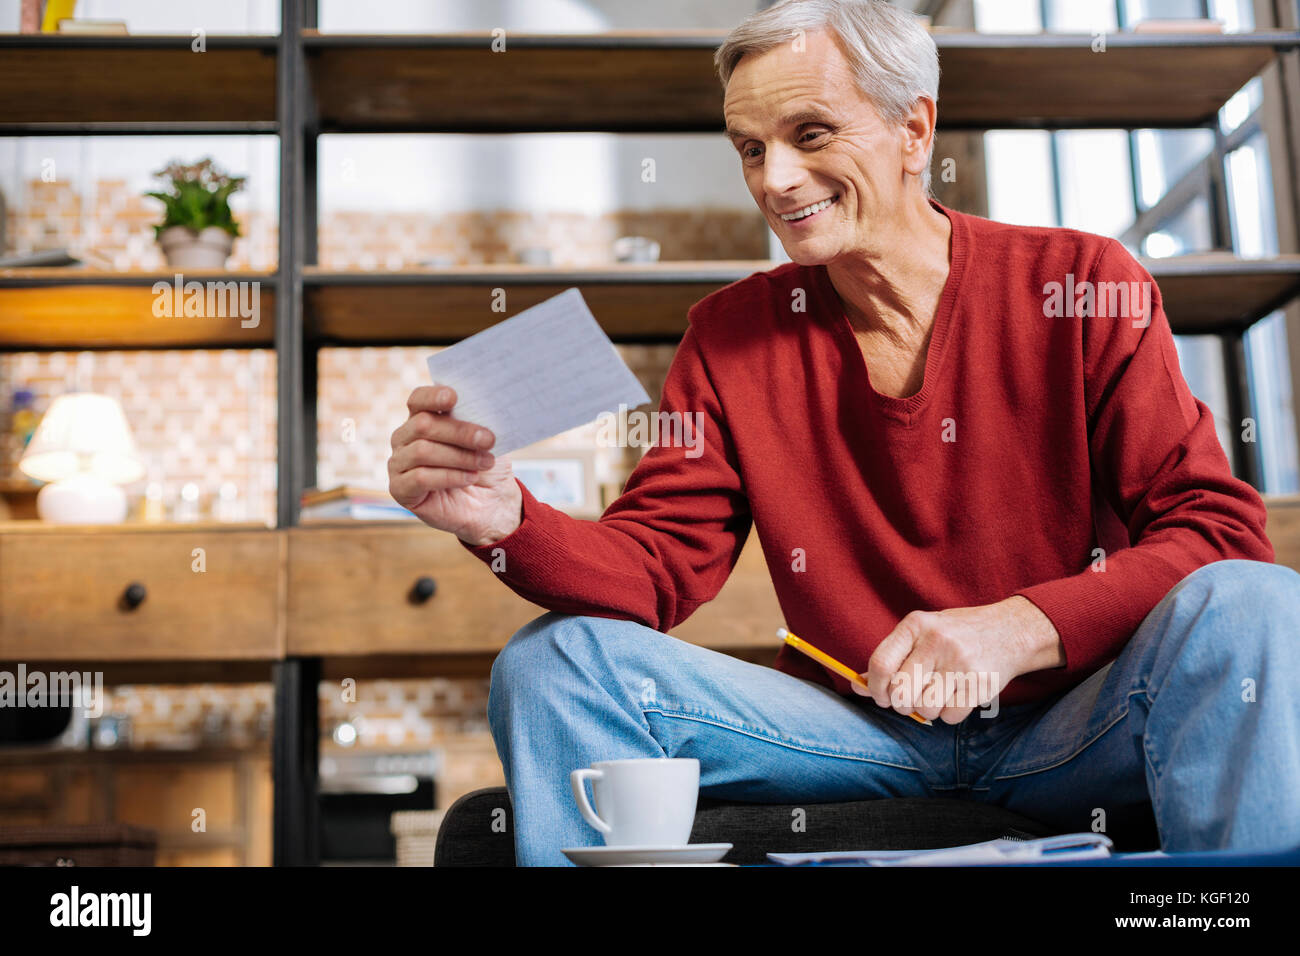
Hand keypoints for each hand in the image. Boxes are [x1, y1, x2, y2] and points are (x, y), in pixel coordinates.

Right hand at [388, 386, 522, 545]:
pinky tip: (470, 478)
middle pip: (423, 424)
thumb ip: (477, 421)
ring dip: (459, 456)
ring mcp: (399, 464)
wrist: (492, 505)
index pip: (418, 400)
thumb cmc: (486, 466)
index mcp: (422, 418)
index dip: (433, 397)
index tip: (454, 398)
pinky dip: (450, 476)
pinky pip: (420, 477)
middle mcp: (405, 438)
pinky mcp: (400, 490)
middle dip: (459, 431)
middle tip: (488, 440)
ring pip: (422, 451)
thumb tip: (482, 405)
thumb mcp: (487, 440)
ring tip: (484, 462)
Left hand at [854, 596, 1063, 723]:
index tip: (880, 695)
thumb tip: (858, 685)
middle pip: (900, 692)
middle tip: (908, 699)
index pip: (881, 664)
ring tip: (936, 694)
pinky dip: (948, 714)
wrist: (1012, 630)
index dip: (875, 688)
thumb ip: (891, 657)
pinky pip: (949, 717)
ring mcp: (961, 663)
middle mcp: (937, 642)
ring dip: (926, 709)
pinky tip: (955, 696)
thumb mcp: (922, 633)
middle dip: (900, 704)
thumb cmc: (955, 634)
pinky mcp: (980, 685)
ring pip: (924, 708)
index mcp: (916, 625)